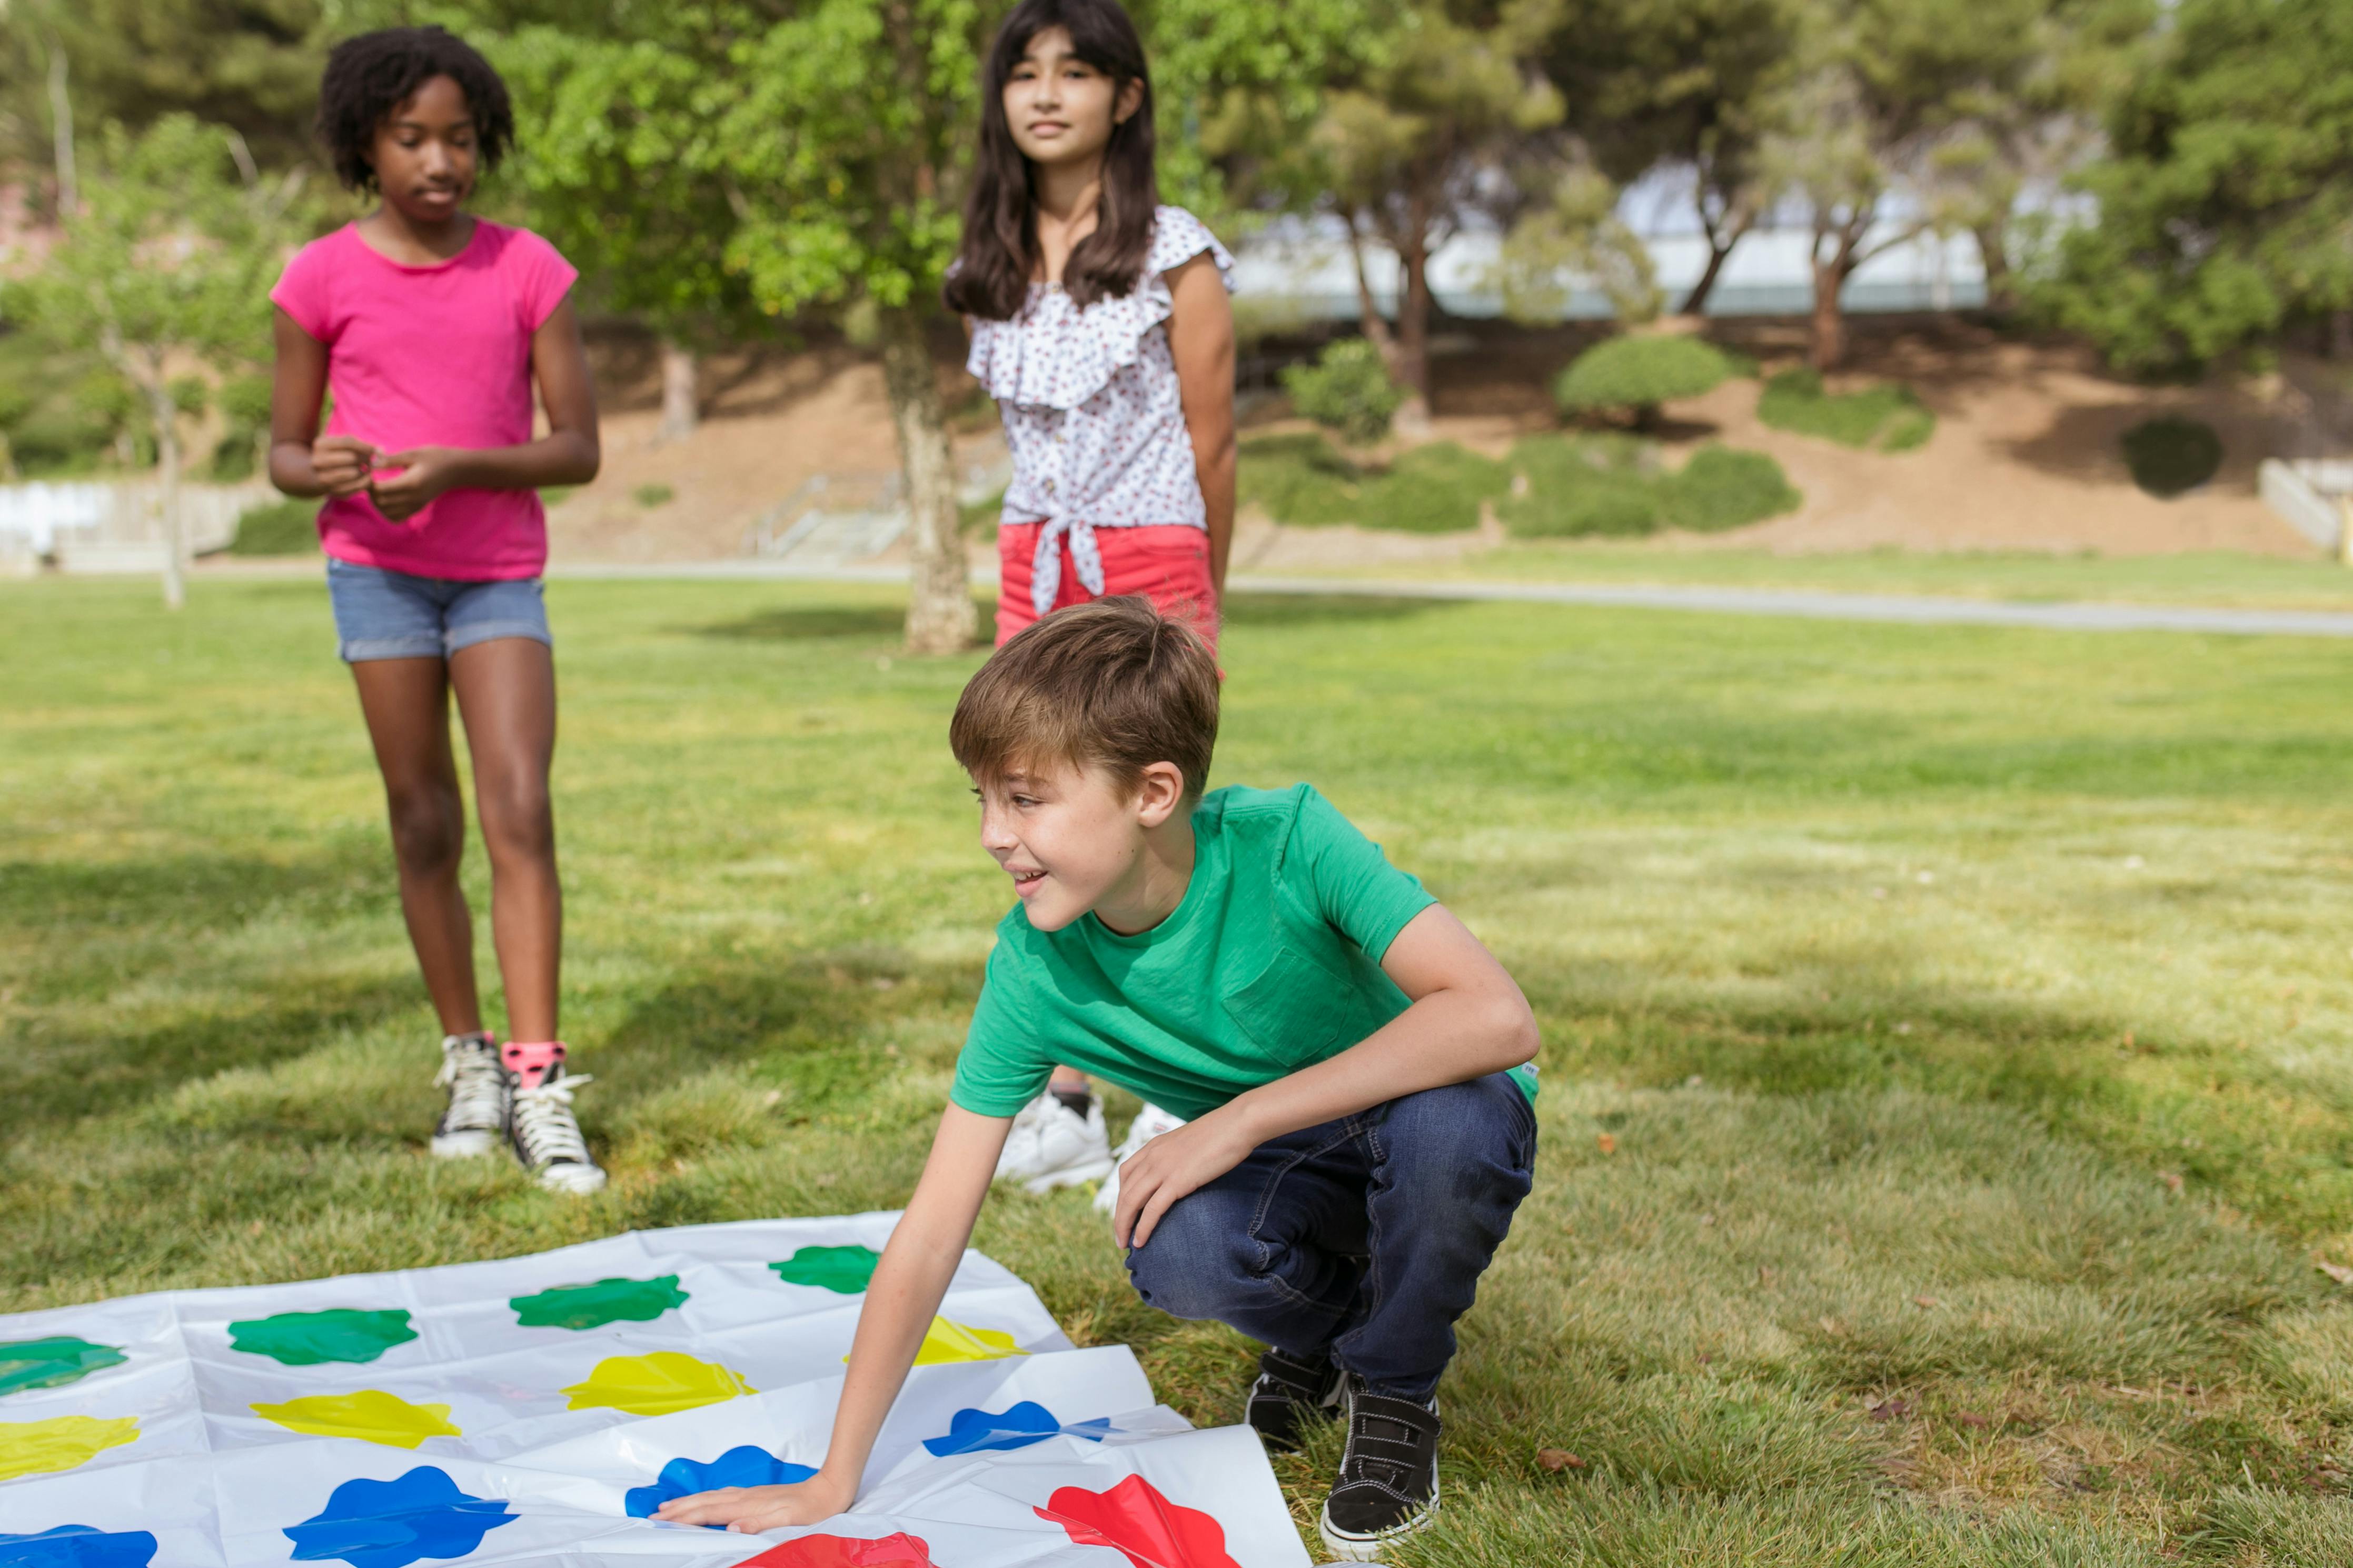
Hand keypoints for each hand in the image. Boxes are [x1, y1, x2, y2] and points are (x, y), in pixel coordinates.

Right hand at [310, 435, 381, 497]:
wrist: (320, 475)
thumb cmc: (338, 455)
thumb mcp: (344, 445)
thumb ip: (362, 445)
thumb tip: (381, 451)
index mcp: (320, 445)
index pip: (348, 442)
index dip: (366, 446)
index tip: (376, 450)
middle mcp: (318, 461)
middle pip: (352, 457)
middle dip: (365, 459)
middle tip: (369, 461)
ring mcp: (323, 478)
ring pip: (355, 472)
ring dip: (365, 471)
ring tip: (366, 469)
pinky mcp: (332, 491)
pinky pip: (356, 486)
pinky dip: (365, 482)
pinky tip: (366, 478)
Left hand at [368, 446, 464, 522]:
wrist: (455, 470)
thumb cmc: (434, 457)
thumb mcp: (412, 454)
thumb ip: (391, 460)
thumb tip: (371, 464)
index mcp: (411, 483)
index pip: (380, 489)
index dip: (369, 482)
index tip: (369, 471)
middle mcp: (414, 498)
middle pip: (381, 502)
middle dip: (371, 492)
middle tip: (370, 480)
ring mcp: (416, 506)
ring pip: (387, 513)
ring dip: (377, 503)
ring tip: (377, 490)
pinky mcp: (417, 509)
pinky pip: (396, 517)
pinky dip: (387, 511)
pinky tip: (386, 498)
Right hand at [651, 1469, 854, 1531]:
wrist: (828, 1490)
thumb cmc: (810, 1510)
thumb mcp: (788, 1521)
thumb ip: (759, 1523)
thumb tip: (731, 1527)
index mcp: (747, 1506)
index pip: (708, 1512)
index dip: (684, 1517)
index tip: (662, 1521)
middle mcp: (744, 1497)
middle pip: (704, 1502)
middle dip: (678, 1509)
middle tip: (654, 1514)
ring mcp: (749, 1494)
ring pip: (711, 1497)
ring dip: (689, 1502)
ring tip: (669, 1506)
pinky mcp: (755, 1494)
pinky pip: (722, 1496)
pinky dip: (706, 1499)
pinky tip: (704, 1500)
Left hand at [1113, 1106, 1256, 1249]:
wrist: (1236, 1124)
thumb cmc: (1221, 1133)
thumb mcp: (1189, 1142)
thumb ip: (1178, 1155)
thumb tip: (1183, 1170)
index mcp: (1154, 1146)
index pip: (1125, 1173)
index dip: (1122, 1196)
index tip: (1126, 1213)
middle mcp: (1152, 1156)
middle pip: (1124, 1191)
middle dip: (1119, 1217)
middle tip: (1120, 1237)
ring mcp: (1163, 1168)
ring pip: (1131, 1202)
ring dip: (1124, 1226)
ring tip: (1124, 1244)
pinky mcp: (1177, 1181)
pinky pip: (1152, 1209)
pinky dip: (1143, 1228)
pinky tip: (1140, 1241)